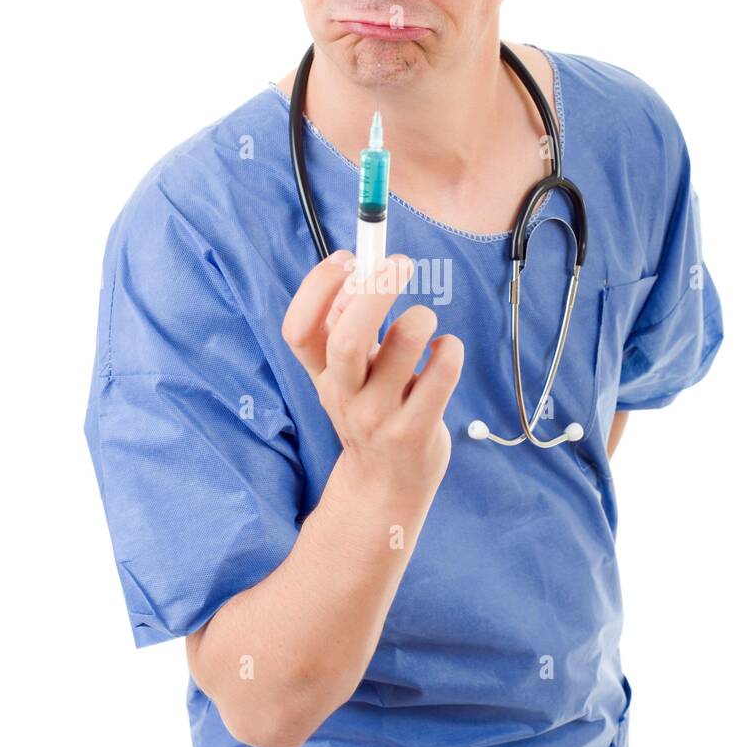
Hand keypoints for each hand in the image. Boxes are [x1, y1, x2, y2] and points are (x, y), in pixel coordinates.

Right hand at [281, 251, 463, 493]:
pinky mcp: (416, 431)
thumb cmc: (371, 412)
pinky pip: (441, 374)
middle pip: (347, 338)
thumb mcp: (347, 375)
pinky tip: (445, 349)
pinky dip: (449, 348)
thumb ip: (346, 327)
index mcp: (321, 375)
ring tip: (425, 321)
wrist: (384, 487)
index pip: (298, 330)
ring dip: (421, 316)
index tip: (347, 259)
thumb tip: (360, 271)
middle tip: (400, 263)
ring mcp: (379, 417)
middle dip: (376, 289)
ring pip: (404, 344)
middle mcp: (344, 396)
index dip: (317, 287)